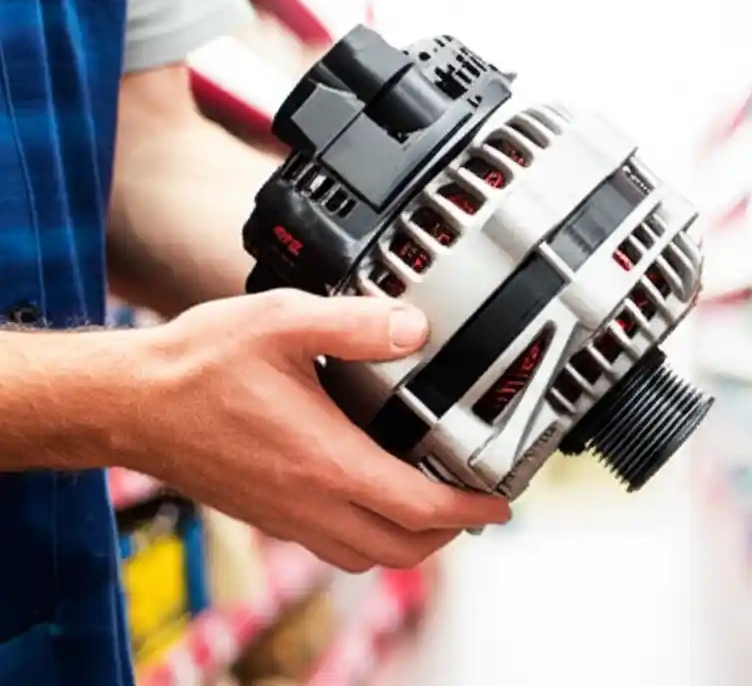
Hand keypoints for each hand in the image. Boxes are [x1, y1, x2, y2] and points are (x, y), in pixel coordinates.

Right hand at [120, 289, 509, 571]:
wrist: (128, 403)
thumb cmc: (196, 367)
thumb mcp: (282, 322)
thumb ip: (356, 323)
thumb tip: (414, 328)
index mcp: (326, 462)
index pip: (419, 509)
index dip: (470, 509)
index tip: (498, 502)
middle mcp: (309, 502)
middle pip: (402, 548)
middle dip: (449, 532)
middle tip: (471, 500)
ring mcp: (285, 516)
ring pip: (367, 555)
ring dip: (409, 539)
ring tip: (431, 501)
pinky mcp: (267, 515)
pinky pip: (332, 546)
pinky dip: (367, 534)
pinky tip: (370, 492)